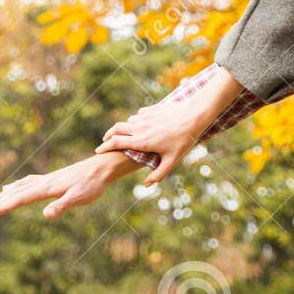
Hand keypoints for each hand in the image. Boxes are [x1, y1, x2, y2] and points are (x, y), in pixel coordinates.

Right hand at [0, 152, 137, 218]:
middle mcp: (44, 182)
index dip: (3, 206)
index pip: (20, 198)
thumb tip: (45, 215)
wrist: (103, 167)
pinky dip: (18, 186)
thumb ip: (62, 206)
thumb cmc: (92, 184)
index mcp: (47, 188)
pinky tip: (15, 187)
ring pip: (22, 186)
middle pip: (17, 192)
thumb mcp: (79, 198)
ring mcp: (48, 179)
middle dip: (0, 201)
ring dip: (7, 193)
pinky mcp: (53, 178)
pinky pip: (29, 182)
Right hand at [95, 97, 209, 184]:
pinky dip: (135, 119)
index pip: (116, 143)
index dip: (104, 147)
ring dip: (123, 127)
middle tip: (105, 141)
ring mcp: (146, 116)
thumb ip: (158, 174)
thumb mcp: (173, 160)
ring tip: (124, 135)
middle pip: (116, 129)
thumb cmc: (185, 139)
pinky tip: (139, 123)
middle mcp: (140, 127)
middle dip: (108, 136)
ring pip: (128, 121)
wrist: (195, 114)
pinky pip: (139, 114)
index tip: (98, 151)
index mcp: (142, 141)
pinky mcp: (154, 109)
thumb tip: (147, 184)